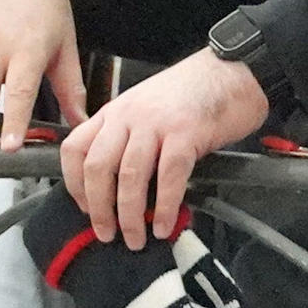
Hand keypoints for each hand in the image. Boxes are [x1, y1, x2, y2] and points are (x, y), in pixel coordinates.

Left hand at [58, 51, 272, 251]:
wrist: (233, 70)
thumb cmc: (195, 92)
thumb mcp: (148, 109)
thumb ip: (131, 139)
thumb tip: (123, 187)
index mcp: (116, 111)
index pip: (75, 149)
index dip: (75, 185)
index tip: (85, 208)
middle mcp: (129, 115)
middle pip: (98, 167)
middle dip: (99, 208)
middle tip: (106, 233)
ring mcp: (157, 123)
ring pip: (130, 176)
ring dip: (129, 215)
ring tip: (135, 238)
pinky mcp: (186, 132)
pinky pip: (168, 176)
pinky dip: (164, 206)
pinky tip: (164, 224)